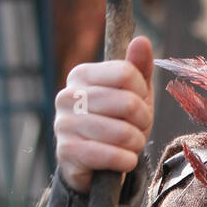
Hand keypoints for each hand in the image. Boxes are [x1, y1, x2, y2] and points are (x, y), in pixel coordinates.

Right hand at [54, 35, 154, 193]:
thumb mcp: (133, 94)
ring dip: (136, 143)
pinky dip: (126, 161)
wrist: (95, 165)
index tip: (139, 103)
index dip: (142, 93)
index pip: (126, 73)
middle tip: (138, 129)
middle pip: (128, 103)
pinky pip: (109, 155)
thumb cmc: (117, 123)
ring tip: (131, 145)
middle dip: (143, 121)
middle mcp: (67, 96)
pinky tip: (124, 160)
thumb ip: (138, 68)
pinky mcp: (65, 152)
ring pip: (122, 132)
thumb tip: (141, 41)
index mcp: (81, 75)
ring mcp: (63, 124)